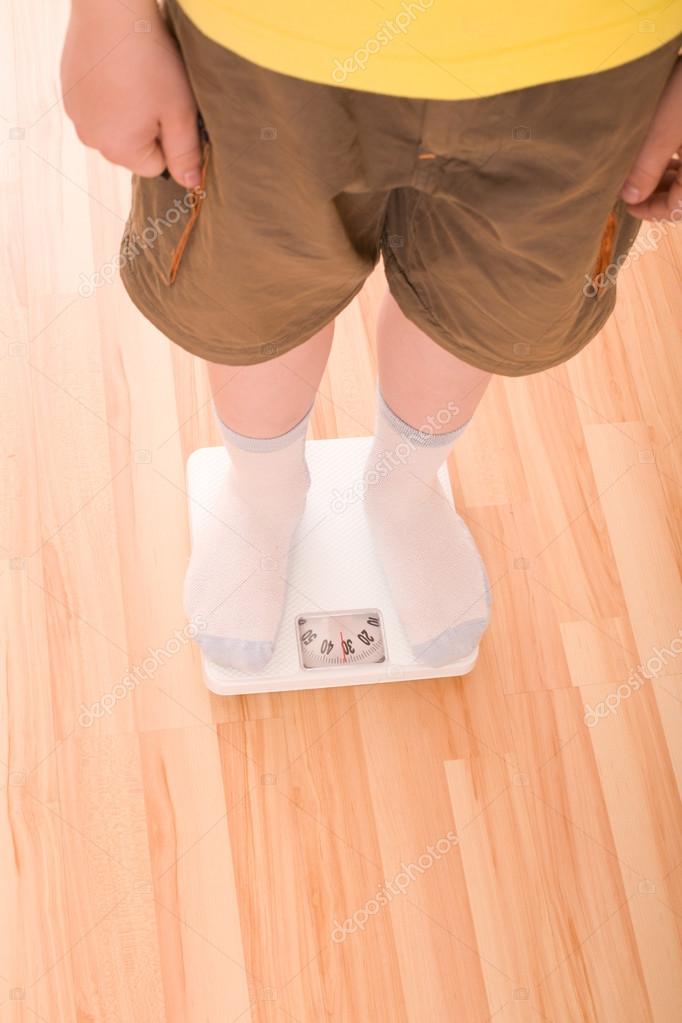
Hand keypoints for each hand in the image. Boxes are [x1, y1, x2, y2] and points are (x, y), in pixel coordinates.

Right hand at [61, 0, 200, 187]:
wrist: (110, 8)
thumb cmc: (151, 60)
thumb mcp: (180, 112)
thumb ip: (186, 153)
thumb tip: (190, 184)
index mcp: (119, 150)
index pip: (156, 166)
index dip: (170, 139)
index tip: (171, 109)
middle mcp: (91, 139)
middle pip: (132, 149)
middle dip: (147, 128)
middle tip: (155, 91)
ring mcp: (76, 114)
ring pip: (115, 126)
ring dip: (128, 111)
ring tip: (135, 78)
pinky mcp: (68, 90)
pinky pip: (98, 105)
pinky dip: (110, 93)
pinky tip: (117, 68)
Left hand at [621, 56, 681, 220]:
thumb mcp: (663, 129)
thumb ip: (646, 168)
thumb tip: (630, 198)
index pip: (677, 208)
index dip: (650, 211)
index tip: (626, 205)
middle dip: (655, 191)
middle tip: (626, 187)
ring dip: (663, 174)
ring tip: (636, 169)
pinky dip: (673, 156)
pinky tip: (656, 149)